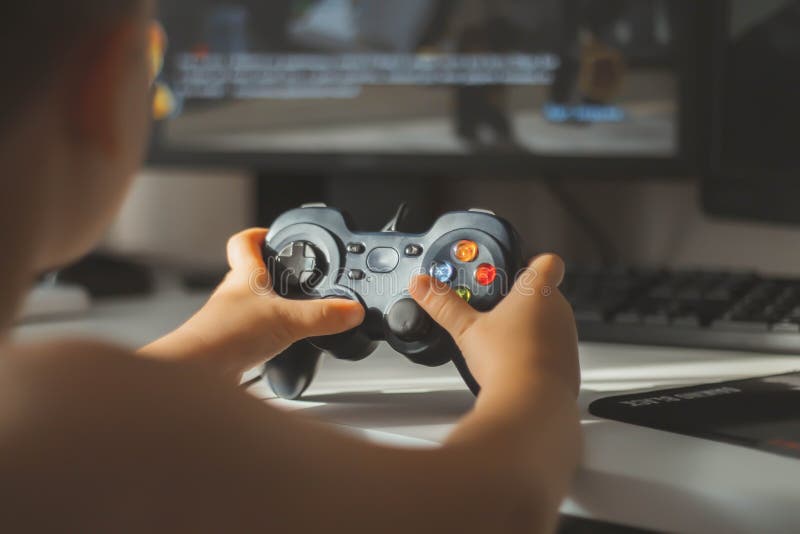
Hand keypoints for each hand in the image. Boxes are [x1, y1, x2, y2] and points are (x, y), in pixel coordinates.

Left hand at [141, 229, 364, 379]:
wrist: (196, 372)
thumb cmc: (225, 336)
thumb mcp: (287, 321)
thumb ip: (323, 315)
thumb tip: (350, 309)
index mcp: (245, 277)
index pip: (245, 242)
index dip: (260, 234)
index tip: (275, 234)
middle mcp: (234, 295)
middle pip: (250, 274)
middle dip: (271, 274)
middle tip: (293, 276)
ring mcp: (229, 320)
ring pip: (251, 306)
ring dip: (270, 308)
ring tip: (293, 316)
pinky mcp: (229, 346)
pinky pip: (251, 334)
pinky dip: (266, 337)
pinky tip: (279, 348)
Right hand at [409, 254, 579, 395]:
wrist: (532, 404)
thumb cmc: (507, 362)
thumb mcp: (465, 328)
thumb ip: (443, 303)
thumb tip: (423, 285)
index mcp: (537, 292)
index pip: (547, 261)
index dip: (531, 261)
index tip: (512, 270)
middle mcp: (560, 311)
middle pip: (543, 294)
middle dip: (519, 300)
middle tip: (491, 310)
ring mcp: (568, 338)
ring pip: (550, 322)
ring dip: (529, 327)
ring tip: (499, 341)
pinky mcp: (569, 364)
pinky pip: (553, 350)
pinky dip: (536, 353)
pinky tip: (513, 364)